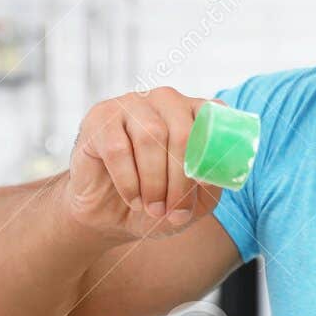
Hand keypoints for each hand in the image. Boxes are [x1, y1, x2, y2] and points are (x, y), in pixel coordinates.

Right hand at [63, 88, 223, 243]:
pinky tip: (132, 199)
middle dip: (181, 180)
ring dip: (154, 182)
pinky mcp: (100, 119)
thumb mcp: (193, 197)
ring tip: (153, 209)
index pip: (214, 114)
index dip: (215, 148)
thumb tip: (212, 175)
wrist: (110, 214)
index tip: (207, 184)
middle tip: (175, 212)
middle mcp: (165, 101)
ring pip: (151, 137)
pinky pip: (118, 148)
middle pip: (182, 132)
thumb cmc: (157, 199)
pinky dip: (128, 181)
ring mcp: (131, 105)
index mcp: (193, 112)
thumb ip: (210, 181)